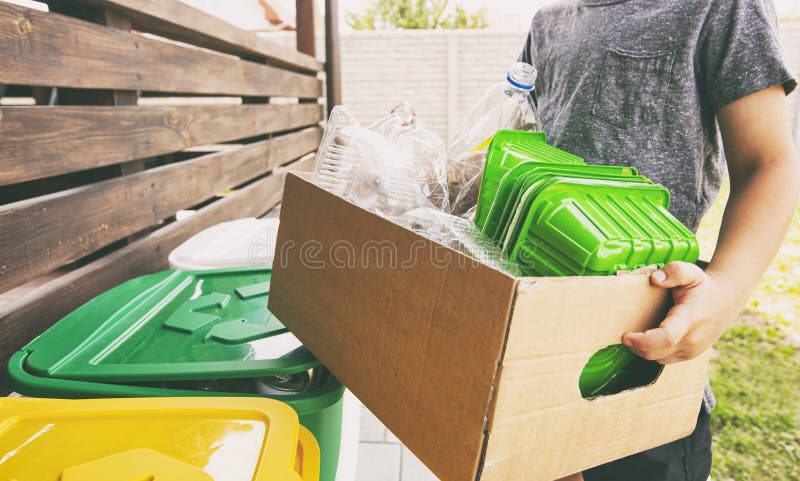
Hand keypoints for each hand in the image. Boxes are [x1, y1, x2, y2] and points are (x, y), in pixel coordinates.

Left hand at [621, 262, 742, 363]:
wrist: (726, 302)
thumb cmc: (703, 286)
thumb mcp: (691, 272)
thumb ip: (674, 271)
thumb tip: (655, 279)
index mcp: (690, 319)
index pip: (666, 338)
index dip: (643, 341)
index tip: (626, 336)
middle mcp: (692, 340)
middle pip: (657, 353)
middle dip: (636, 346)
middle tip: (624, 334)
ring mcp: (691, 351)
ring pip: (658, 358)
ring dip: (643, 349)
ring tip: (636, 333)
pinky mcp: (688, 355)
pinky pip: (663, 358)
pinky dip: (652, 351)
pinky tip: (648, 337)